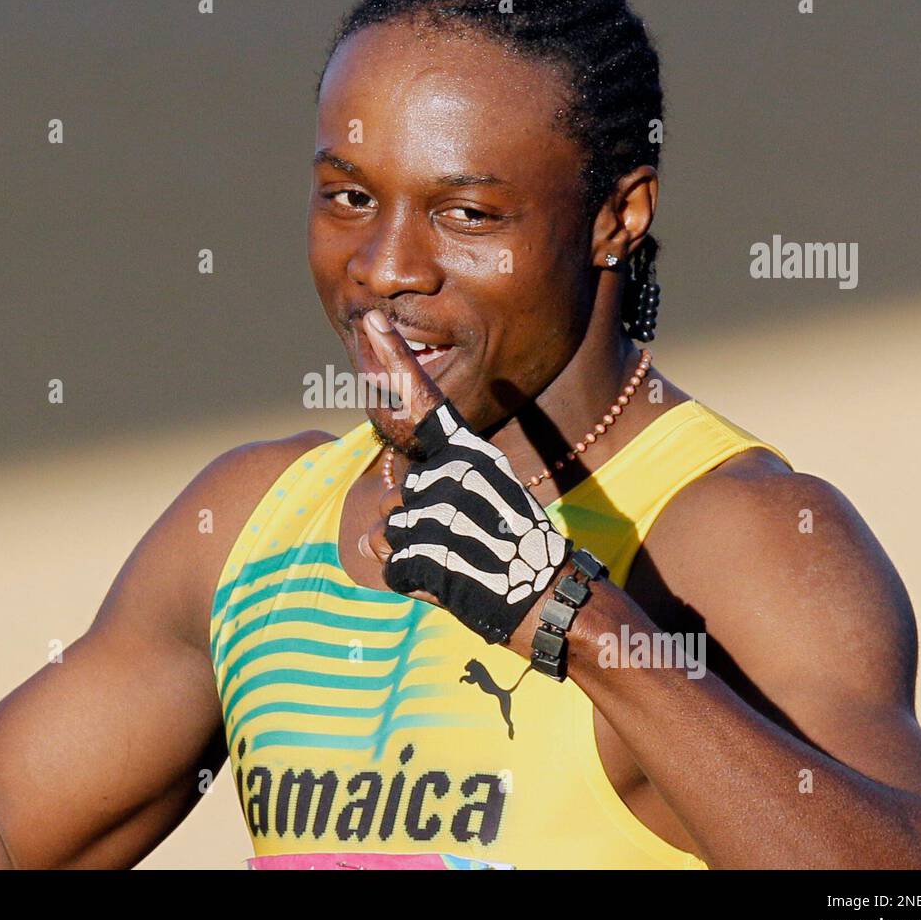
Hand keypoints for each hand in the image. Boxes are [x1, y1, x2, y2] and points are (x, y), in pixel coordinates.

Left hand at [357, 309, 570, 643]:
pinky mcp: (427, 556)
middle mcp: (452, 474)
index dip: (394, 361)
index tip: (370, 321)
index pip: (425, 401)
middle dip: (419, 519)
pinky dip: (414, 583)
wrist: (550, 598)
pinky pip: (392, 566)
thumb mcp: (488, 499)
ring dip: (417, 551)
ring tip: (462, 561)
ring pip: (392, 529)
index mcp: (469, 452)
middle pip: (400, 490)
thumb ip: (434, 493)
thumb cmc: (520, 549)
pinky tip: (449, 584)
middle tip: (466, 537)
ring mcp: (438, 515)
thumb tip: (373, 527)